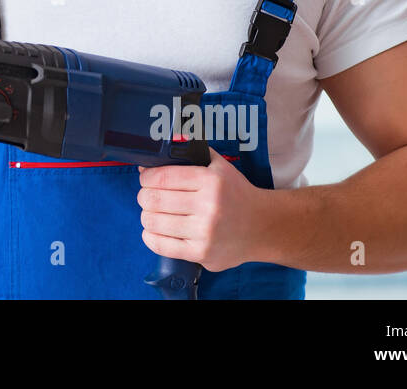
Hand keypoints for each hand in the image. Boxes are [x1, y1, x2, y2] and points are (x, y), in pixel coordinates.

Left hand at [137, 146, 267, 272]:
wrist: (263, 226)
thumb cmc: (235, 193)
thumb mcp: (219, 165)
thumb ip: (191, 153)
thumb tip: (155, 154)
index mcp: (211, 181)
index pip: (163, 177)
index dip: (147, 177)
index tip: (146, 178)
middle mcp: (209, 206)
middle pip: (154, 199)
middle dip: (144, 196)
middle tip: (147, 196)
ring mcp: (205, 232)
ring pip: (154, 222)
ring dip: (146, 216)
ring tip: (152, 213)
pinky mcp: (202, 253)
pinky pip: (161, 245)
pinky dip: (150, 237)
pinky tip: (154, 230)